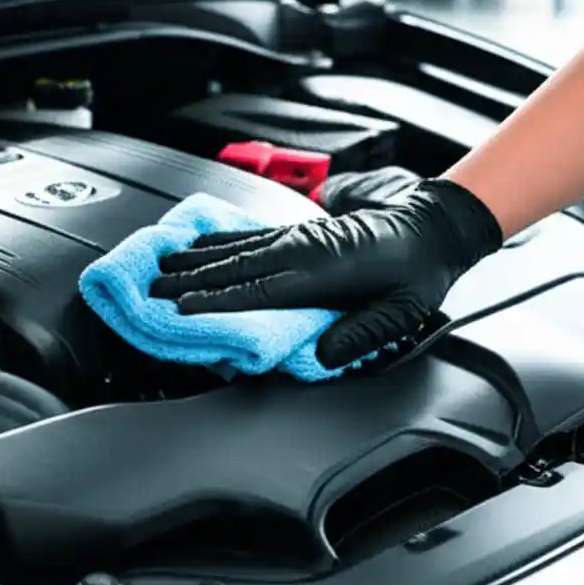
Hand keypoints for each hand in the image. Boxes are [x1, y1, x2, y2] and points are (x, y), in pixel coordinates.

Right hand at [151, 179, 502, 368]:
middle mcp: (303, 248)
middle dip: (191, 280)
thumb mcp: (400, 312)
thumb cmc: (417, 273)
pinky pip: (250, 234)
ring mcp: (298, 235)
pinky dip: (219, 240)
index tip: (180, 308)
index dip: (216, 300)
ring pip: (236, 248)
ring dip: (196, 258)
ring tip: (161, 265)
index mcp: (322, 270)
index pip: (257, 289)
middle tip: (152, 289)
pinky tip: (198, 244)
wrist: (431, 228)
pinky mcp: (298, 231)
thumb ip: (359, 334)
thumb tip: (323, 356)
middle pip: (235, 266)